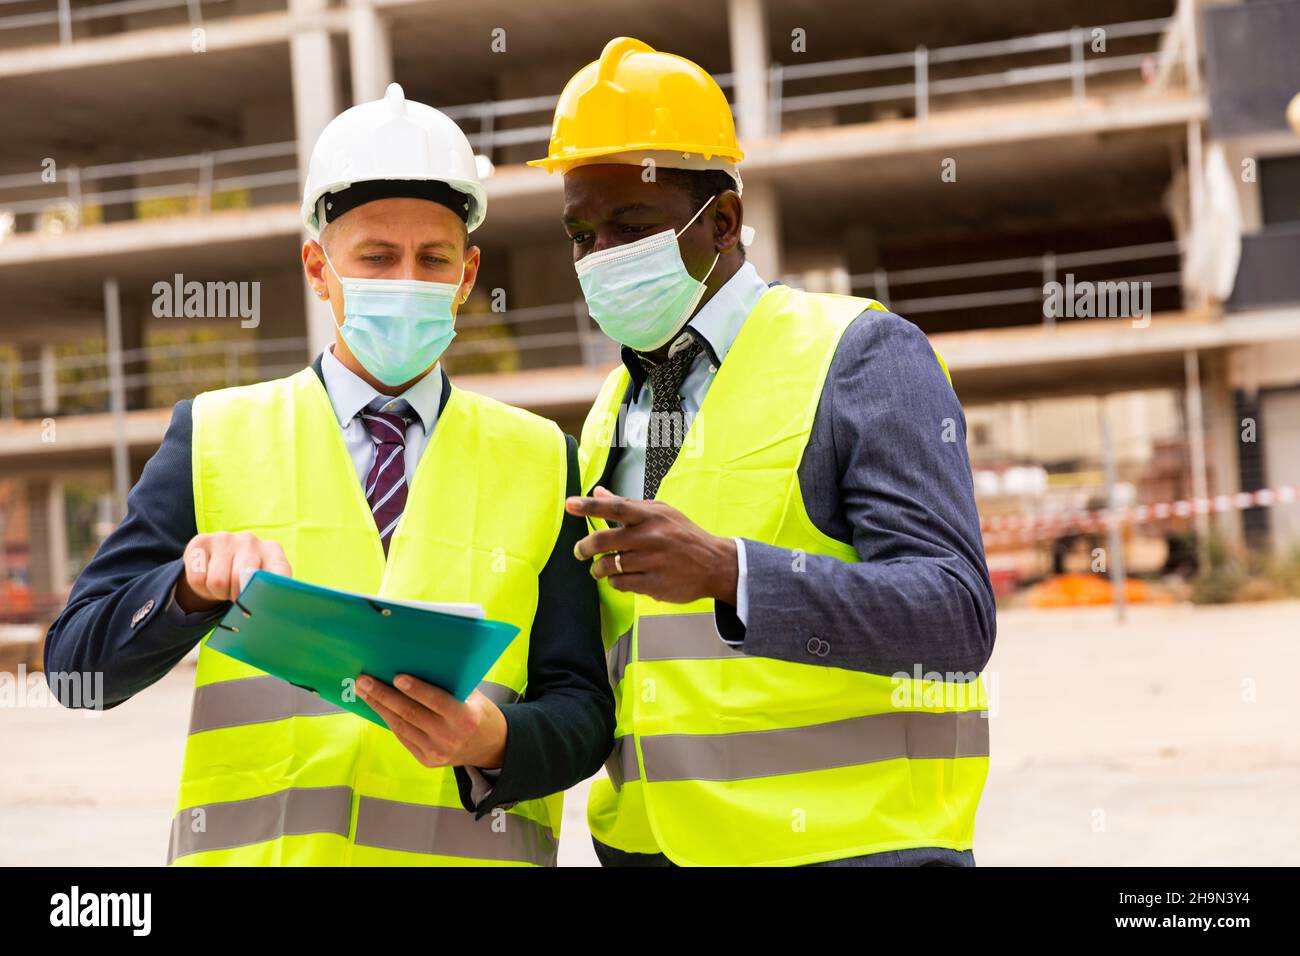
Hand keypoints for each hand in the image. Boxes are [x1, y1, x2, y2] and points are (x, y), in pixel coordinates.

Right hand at [176, 531, 291, 612]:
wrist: (217, 563)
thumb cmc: (245, 579)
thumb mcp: (261, 585)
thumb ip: (268, 594)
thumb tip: (269, 614)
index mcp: (273, 552)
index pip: (280, 573)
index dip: (271, 593)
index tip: (263, 606)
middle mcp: (251, 541)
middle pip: (240, 579)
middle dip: (237, 597)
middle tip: (237, 598)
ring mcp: (225, 538)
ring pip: (217, 581)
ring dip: (218, 594)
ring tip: (223, 589)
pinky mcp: (200, 541)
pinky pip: (197, 577)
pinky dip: (200, 588)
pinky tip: (207, 580)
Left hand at [356, 675, 507, 769]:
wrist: (489, 748)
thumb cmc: (480, 713)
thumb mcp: (475, 697)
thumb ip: (452, 685)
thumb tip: (421, 664)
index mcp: (465, 718)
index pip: (436, 701)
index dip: (416, 689)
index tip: (397, 676)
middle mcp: (449, 737)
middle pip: (410, 714)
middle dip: (384, 696)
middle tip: (365, 680)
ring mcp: (436, 751)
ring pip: (401, 726)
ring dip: (379, 707)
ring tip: (363, 691)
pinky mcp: (426, 759)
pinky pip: (403, 736)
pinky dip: (389, 720)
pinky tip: (377, 706)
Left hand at [566, 486, 737, 604]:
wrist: (715, 564)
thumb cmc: (684, 535)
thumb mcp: (661, 513)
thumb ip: (629, 505)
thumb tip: (598, 492)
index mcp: (651, 516)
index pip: (615, 507)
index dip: (590, 506)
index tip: (569, 504)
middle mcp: (651, 537)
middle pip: (604, 540)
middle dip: (585, 547)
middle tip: (580, 551)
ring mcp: (652, 561)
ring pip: (609, 566)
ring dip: (598, 568)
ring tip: (600, 568)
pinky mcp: (654, 584)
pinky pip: (621, 584)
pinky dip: (615, 582)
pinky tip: (621, 578)